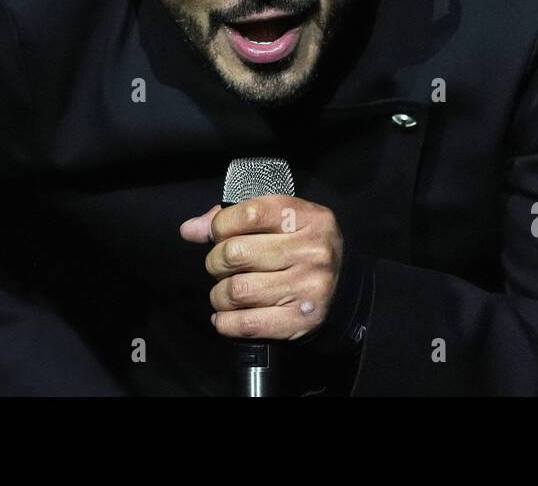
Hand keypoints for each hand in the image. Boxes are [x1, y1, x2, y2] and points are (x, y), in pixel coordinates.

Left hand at [179, 195, 343, 341]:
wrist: (347, 287)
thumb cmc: (304, 247)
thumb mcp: (281, 220)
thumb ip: (236, 218)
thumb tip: (191, 229)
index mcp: (306, 217)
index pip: (248, 214)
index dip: (220, 225)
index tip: (217, 235)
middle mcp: (310, 250)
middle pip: (235, 253)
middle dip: (216, 262)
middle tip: (221, 266)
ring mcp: (307, 287)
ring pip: (236, 291)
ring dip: (219, 295)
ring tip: (225, 293)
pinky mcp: (300, 320)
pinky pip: (246, 323)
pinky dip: (225, 322)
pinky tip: (226, 316)